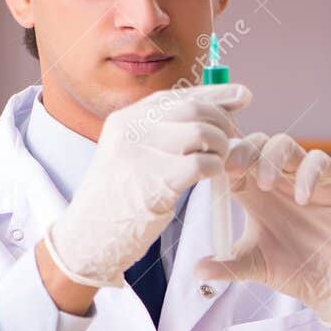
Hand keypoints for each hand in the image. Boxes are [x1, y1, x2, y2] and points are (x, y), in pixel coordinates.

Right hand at [42, 84, 250, 288]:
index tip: (242, 95)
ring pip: (202, 132)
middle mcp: (131, 129)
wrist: (88, 237)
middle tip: (231, 139)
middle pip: (194, 108)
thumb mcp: (132, 155)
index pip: (178, 95)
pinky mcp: (156, 182)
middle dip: (223, 121)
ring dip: (221, 147)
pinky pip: (202, 164)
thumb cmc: (120, 199)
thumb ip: (163, 133)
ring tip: (220, 161)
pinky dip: (216, 168)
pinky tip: (213, 177)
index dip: (216, 93)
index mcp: (126, 119)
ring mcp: (142, 154)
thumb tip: (215, 110)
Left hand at [194, 132, 330, 328]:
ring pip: (285, 144)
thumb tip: (197, 270)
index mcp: (255, 193)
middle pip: (256, 144)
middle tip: (232, 169)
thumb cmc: (295, 269)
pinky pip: (319, 162)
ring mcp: (306, 179)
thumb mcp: (255, 266)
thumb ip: (227, 265)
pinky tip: (301, 198)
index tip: (211, 176)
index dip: (221, 163)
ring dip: (270, 157)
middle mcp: (279, 180)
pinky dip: (308, 173)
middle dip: (242, 151)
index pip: (234, 162)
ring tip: (263, 183)